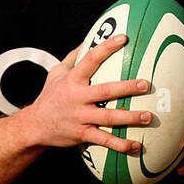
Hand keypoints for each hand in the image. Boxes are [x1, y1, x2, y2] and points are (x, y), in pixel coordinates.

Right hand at [26, 35, 152, 152]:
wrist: (35, 125)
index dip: (106, 47)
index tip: (124, 38)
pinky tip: (136, 146)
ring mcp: (80, 117)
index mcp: (73, 79)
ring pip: (108, 117)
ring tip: (148, 116)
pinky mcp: (82, 134)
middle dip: (126, 87)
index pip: (90, 59)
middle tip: (146, 84)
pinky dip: (120, 144)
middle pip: (105, 91)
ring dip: (130, 118)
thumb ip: (73, 56)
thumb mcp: (56, 72)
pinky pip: (103, 140)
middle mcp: (77, 97)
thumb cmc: (50, 95)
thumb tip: (89, 37)